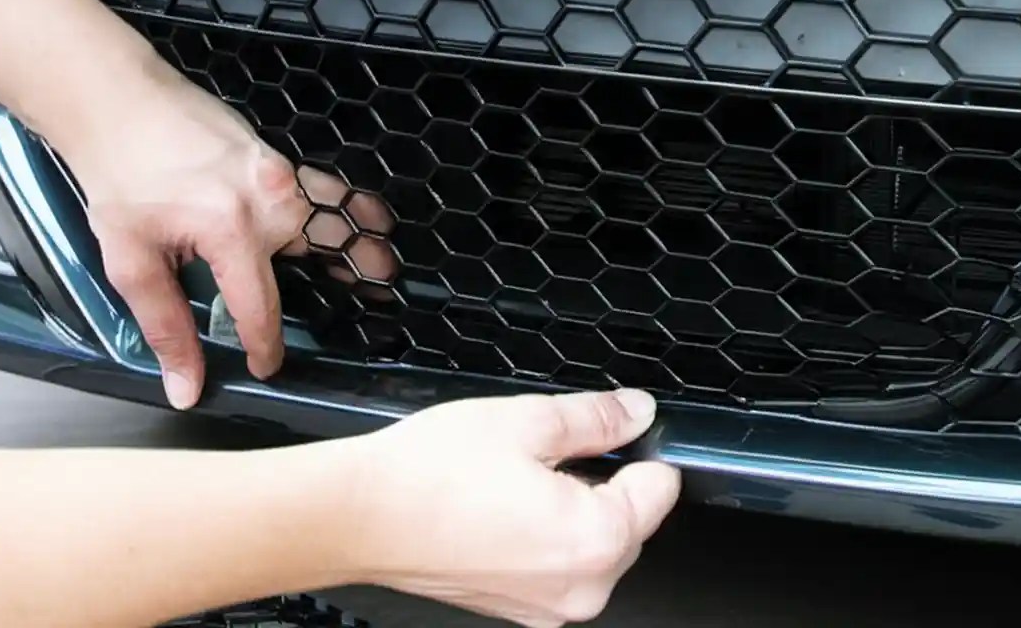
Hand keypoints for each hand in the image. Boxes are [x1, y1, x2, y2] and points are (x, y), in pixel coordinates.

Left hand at [58, 66, 395, 408]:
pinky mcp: (278, 158)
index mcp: (231, 229)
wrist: (118, 100)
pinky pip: (321, 190)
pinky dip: (343, 207)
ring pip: (330, 217)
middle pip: (320, 251)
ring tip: (383, 270)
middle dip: (353, 278)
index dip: (265, 345)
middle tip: (379, 305)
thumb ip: (164, 325)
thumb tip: (185, 385)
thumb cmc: (118, 176)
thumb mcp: (129, 258)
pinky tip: (361, 220)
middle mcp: (269, 200)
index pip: (260, 307)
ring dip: (358, 243)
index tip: (266, 366)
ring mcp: (280, 174)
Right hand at [343, 388, 681, 627]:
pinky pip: (560, 567)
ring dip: (573, 511)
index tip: (606, 434)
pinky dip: (545, 537)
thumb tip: (636, 412)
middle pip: (632, 522)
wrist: (359, 517)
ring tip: (517, 482)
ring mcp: (550, 608)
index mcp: (598, 539)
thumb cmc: (430, 475)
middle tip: (546, 454)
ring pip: (596, 545)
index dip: (636, 450)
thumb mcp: (528, 421)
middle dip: (604, 484)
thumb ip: (597, 417)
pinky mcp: (521, 612)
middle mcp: (583, 587)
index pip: (661, 488)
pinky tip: (503, 509)